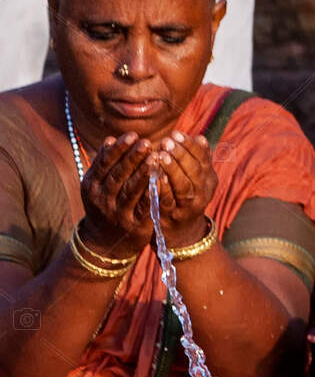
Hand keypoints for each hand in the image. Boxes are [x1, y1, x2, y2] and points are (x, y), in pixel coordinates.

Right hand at [78, 134, 155, 258]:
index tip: (132, 135)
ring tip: (155, 157)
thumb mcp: (98, 185)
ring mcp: (117, 213)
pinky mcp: (132, 225)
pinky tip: (162, 179)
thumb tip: (110, 139)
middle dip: (132, 157)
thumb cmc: (105, 204)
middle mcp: (101, 199)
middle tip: (147, 142)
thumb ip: (104, 164)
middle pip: (118, 175)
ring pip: (130, 190)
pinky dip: (152, 192)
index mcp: (91, 185)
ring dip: (143, 173)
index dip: (119, 149)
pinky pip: (143, 206)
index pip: (104, 163)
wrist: (104, 242)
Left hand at [151, 131, 217, 247]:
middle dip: (180, 154)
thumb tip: (200, 138)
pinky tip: (153, 175)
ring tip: (160, 155)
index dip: (190, 146)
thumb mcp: (196, 178)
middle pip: (195, 171)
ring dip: (172, 169)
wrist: (181, 232)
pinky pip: (168, 201)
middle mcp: (203, 193)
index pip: (203, 159)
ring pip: (183, 186)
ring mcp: (189, 206)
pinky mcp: (173, 216)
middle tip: (166, 141)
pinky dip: (162, 188)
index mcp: (209, 179)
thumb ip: (198, 159)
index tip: (176, 133)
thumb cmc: (185, 196)